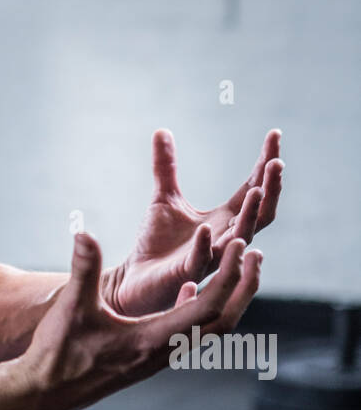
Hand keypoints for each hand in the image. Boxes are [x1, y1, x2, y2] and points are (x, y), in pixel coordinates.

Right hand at [20, 232, 261, 409]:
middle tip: (256, 254)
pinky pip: (189, 332)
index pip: (206, 307)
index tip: (241, 246)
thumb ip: (83, 269)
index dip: (227, 275)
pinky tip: (188, 287)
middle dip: (244, 287)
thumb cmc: (58, 354)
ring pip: (210, 329)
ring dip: (228, 297)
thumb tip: (85, 233)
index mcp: (153, 340)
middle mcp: (165, 352)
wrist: (46, 393)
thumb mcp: (71, 308)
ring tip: (237, 267)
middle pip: (224, 322)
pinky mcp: (150, 356)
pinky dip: (200, 307)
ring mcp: (160, 357)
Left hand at [104, 129, 282, 317]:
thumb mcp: (163, 198)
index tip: (274, 135)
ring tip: (257, 189)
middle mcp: (224, 239)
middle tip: (277, 162)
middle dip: (270, 188)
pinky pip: (200, 260)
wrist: (133, 280)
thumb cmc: (155, 243)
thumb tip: (162, 130)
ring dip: (250, 215)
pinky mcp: (185, 274)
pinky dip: (205, 244)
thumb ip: (166, 167)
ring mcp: (209, 259)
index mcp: (224, 221)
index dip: (264, 165)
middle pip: (259, 214)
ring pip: (240, 239)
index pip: (252, 190)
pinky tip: (206, 228)